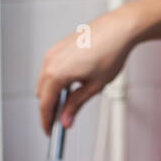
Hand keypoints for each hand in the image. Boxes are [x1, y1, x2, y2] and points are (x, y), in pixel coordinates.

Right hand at [35, 7, 137, 134]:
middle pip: (41, 93)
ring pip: (44, 80)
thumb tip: (66, 120)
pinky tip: (69, 86)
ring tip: (68, 104)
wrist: (119, 29)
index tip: (50, 132)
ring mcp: (53, 52)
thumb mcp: (95, 86)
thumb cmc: (111, 52)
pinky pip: (49, 68)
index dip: (46, 121)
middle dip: (49, 108)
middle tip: (61, 120)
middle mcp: (51, 61)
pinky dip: (54, 80)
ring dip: (51, 94)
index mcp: (57, 73)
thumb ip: (76, 105)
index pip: (45, 104)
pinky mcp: (59, 46)